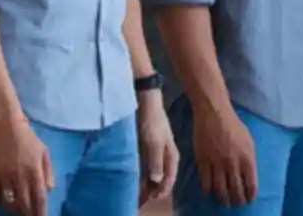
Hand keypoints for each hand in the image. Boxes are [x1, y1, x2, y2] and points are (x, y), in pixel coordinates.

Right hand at [0, 117, 52, 215]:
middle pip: (24, 202)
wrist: (5, 125)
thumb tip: (49, 188)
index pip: (39, 197)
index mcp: (34, 170)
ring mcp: (3, 176)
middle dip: (28, 212)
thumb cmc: (28, 137)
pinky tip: (2, 199)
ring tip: (17, 207)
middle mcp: (19, 176)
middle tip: (29, 214)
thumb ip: (47, 170)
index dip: (40, 210)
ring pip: (8, 200)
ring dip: (13, 207)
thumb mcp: (44, 151)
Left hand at [137, 92, 178, 206]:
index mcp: (171, 154)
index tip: (154, 199)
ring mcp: (155, 151)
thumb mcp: (154, 141)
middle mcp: (164, 155)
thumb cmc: (152, 120)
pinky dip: (139, 175)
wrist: (145, 100)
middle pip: (160, 178)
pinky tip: (132, 180)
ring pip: (151, 173)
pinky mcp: (145, 147)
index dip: (163, 189)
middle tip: (140, 202)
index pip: (170, 177)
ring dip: (145, 184)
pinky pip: (144, 166)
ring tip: (135, 195)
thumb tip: (157, 180)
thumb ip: (156, 161)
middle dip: (152, 190)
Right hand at [192, 107, 256, 206]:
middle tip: (237, 204)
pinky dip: (208, 190)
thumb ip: (248, 158)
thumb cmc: (234, 125)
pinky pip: (206, 182)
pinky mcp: (203, 162)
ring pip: (220, 189)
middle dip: (237, 199)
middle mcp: (233, 163)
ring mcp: (217, 163)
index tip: (249, 200)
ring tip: (224, 202)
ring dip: (223, 198)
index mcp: (247, 158)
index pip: (251, 183)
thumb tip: (248, 174)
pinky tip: (209, 192)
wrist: (214, 114)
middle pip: (236, 189)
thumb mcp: (249, 141)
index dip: (250, 194)